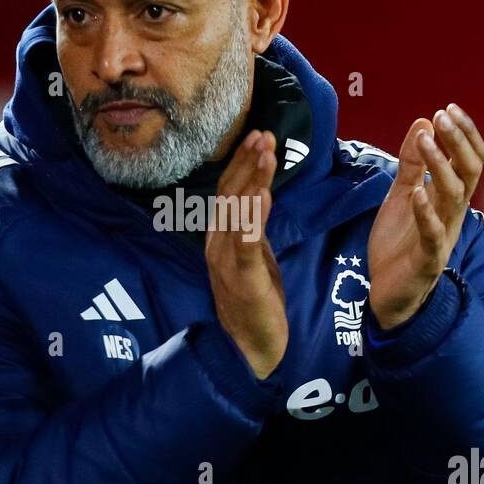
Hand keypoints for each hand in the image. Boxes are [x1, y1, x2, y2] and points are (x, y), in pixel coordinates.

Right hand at [205, 130, 287, 377]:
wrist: (249, 348)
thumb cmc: (253, 301)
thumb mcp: (254, 255)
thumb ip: (253, 226)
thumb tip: (259, 192)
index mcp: (220, 238)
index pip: (228, 192)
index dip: (241, 163)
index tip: (257, 137)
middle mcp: (217, 244)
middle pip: (230, 194)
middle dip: (247, 162)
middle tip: (264, 135)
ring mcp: (227, 261)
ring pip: (237, 212)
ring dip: (253, 179)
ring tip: (266, 153)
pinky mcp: (243, 278)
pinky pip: (246, 243)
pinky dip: (253, 217)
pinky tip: (264, 195)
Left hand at [368, 104, 483, 330]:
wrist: (389, 294)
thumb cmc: (400, 244)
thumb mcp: (401, 194)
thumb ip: (411, 163)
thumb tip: (422, 122)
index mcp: (450, 198)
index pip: (470, 160)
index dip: (464, 134)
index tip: (448, 109)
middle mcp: (453, 214)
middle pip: (469, 172)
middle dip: (457, 142)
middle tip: (442, 116)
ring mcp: (443, 235)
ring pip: (453, 196)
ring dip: (440, 166)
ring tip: (425, 140)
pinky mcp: (427, 258)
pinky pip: (432, 233)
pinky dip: (426, 211)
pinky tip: (417, 192)